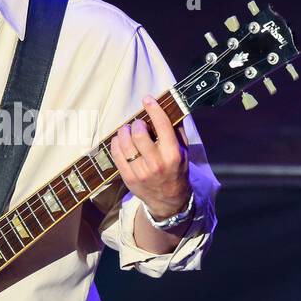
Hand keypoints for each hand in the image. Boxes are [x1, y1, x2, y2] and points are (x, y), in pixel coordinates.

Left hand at [110, 95, 190, 219]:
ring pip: (125, 143)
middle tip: (137, 124)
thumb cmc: (177, 171)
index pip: (162, 126)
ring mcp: (141, 172)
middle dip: (136, 124)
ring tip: (127, 130)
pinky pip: (116, 155)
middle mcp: (157, 163)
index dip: (153, 109)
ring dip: (124, 131)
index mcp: (173, 154)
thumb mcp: (184, 152)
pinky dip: (116, 143)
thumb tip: (171, 108)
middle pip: (139, 133)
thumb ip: (178, 131)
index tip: (147, 99)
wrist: (169, 201)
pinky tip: (120, 140)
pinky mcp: (129, 178)